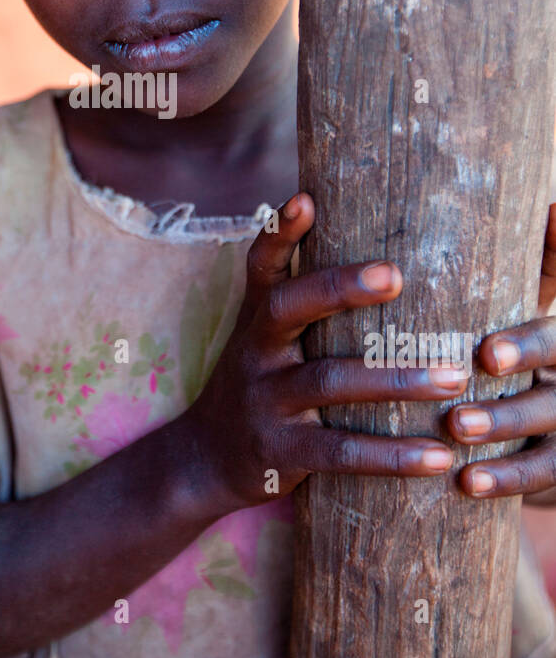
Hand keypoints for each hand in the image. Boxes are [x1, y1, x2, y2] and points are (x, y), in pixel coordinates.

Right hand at [185, 193, 467, 511]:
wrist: (204, 459)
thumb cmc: (259, 385)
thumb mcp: (265, 338)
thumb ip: (305, 301)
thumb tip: (377, 252)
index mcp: (257, 319)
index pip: (262, 265)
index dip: (280, 233)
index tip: (303, 199)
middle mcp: (255, 352)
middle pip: (289, 308)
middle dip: (340, 288)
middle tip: (396, 274)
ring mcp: (264, 402)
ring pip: (328, 381)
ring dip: (395, 379)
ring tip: (453, 378)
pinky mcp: (279, 452)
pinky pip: (339, 452)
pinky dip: (391, 456)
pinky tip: (438, 458)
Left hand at [446, 202, 555, 504]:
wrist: (553, 410)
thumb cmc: (531, 337)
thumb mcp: (536, 297)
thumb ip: (547, 256)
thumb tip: (549, 200)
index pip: (555, 342)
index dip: (526, 348)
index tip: (486, 354)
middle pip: (551, 398)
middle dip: (506, 405)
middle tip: (458, 412)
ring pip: (543, 441)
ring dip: (500, 440)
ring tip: (456, 437)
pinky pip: (539, 478)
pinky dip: (506, 481)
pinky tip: (467, 485)